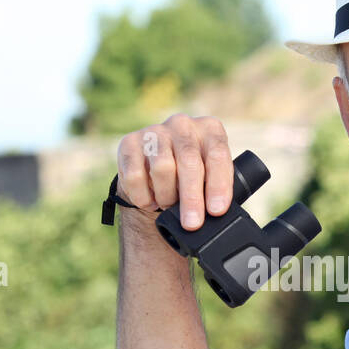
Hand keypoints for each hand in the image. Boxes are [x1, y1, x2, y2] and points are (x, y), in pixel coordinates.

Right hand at [115, 114, 235, 230]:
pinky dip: (143, 196)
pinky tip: (150, 200)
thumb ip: (215, 191)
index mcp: (210, 129)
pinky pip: (135, 175)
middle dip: (191, 198)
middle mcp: (182, 125)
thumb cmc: (190, 179)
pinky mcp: (129, 143)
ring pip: (162, 168)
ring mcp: (154, 131)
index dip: (218, 185)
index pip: (218, 154)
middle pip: (189, 162)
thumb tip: (215, 213)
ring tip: (169, 204)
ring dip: (166, 196)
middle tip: (192, 224)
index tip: (216, 211)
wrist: (154, 173)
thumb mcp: (209, 180)